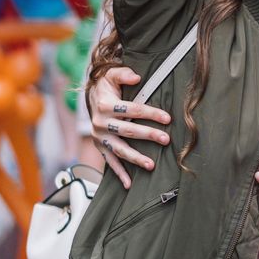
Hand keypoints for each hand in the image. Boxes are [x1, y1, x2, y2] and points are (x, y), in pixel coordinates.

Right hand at [89, 66, 171, 188]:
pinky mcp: (99, 146)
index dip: (151, 114)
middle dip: (148, 135)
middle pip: (128, 130)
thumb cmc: (107, 85)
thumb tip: (136, 78)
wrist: (91, 96)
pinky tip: (129, 184)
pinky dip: (119, 173)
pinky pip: (109, 161)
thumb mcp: (112, 74)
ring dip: (135, 158)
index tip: (168, 118)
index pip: (133, 110)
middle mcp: (100, 122)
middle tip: (166, 139)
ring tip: (151, 165)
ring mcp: (99, 137)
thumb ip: (124, 74)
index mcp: (105, 105)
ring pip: (119, 149)